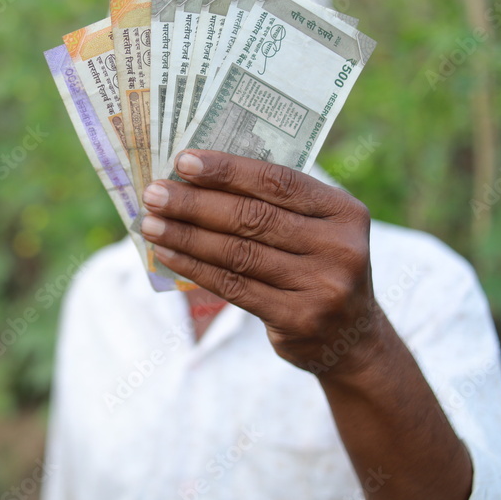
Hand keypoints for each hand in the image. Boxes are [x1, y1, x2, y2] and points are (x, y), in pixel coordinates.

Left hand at [141, 150, 384, 375]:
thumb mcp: (315, 229)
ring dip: (186, 235)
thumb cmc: (316, 266)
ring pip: (238, 253)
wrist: (350, 338)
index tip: (183, 161)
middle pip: (253, 217)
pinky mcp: (299, 320)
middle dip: (195, 203)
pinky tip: (167, 254)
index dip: (228, 169)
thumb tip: (196, 175)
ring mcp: (323, 287)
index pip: (278, 181)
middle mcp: (340, 248)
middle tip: (155, 193)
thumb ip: (273, 204)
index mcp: (345, 212)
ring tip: (150, 223)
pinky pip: (234, 286)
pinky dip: (194, 267)